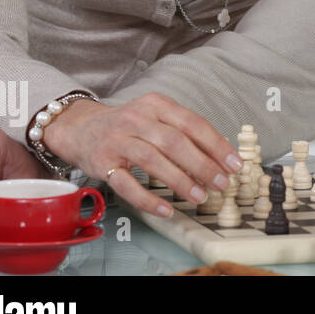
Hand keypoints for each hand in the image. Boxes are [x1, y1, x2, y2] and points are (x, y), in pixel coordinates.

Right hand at [42, 94, 242, 217]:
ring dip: (180, 181)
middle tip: (222, 183)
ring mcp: (118, 141)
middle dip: (203, 165)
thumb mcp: (156, 117)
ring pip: (153, 161)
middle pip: (175, 142)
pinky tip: (167, 209)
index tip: (234, 164)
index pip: (192, 123)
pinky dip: (148, 199)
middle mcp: (137, 119)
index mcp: (156, 104)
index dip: (216, 145)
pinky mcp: (103, 163)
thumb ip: (184, 131)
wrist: (80, 128)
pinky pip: (127, 185)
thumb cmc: (129, 126)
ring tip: (200, 196)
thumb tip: (220, 154)